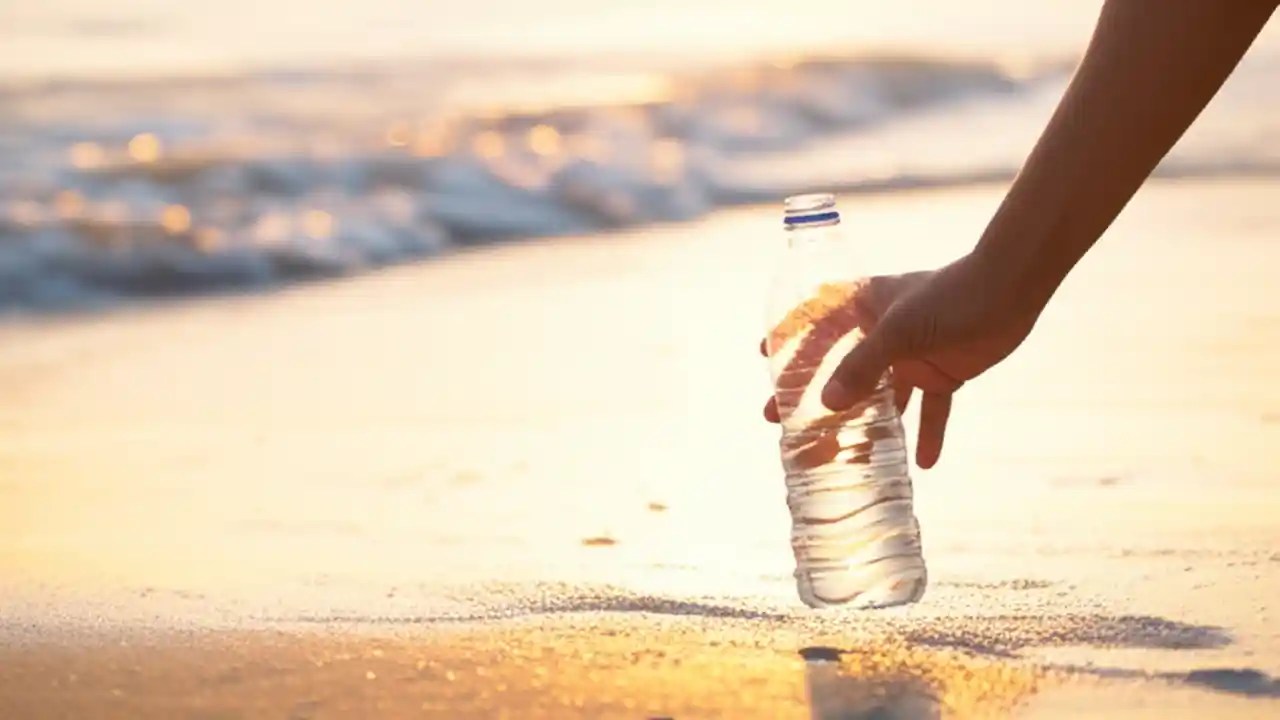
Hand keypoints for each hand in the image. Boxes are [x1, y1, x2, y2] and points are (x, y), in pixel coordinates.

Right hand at [762, 252, 1035, 468]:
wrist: (1008, 292)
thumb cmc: (947, 297)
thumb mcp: (896, 331)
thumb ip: (862, 366)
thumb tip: (827, 402)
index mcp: (864, 308)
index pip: (816, 323)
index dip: (789, 338)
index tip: (763, 354)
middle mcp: (883, 335)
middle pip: (840, 370)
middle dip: (814, 396)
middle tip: (783, 421)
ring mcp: (911, 357)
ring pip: (881, 399)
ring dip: (867, 426)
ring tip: (844, 457)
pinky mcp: (942, 373)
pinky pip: (931, 411)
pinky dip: (927, 434)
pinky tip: (923, 464)